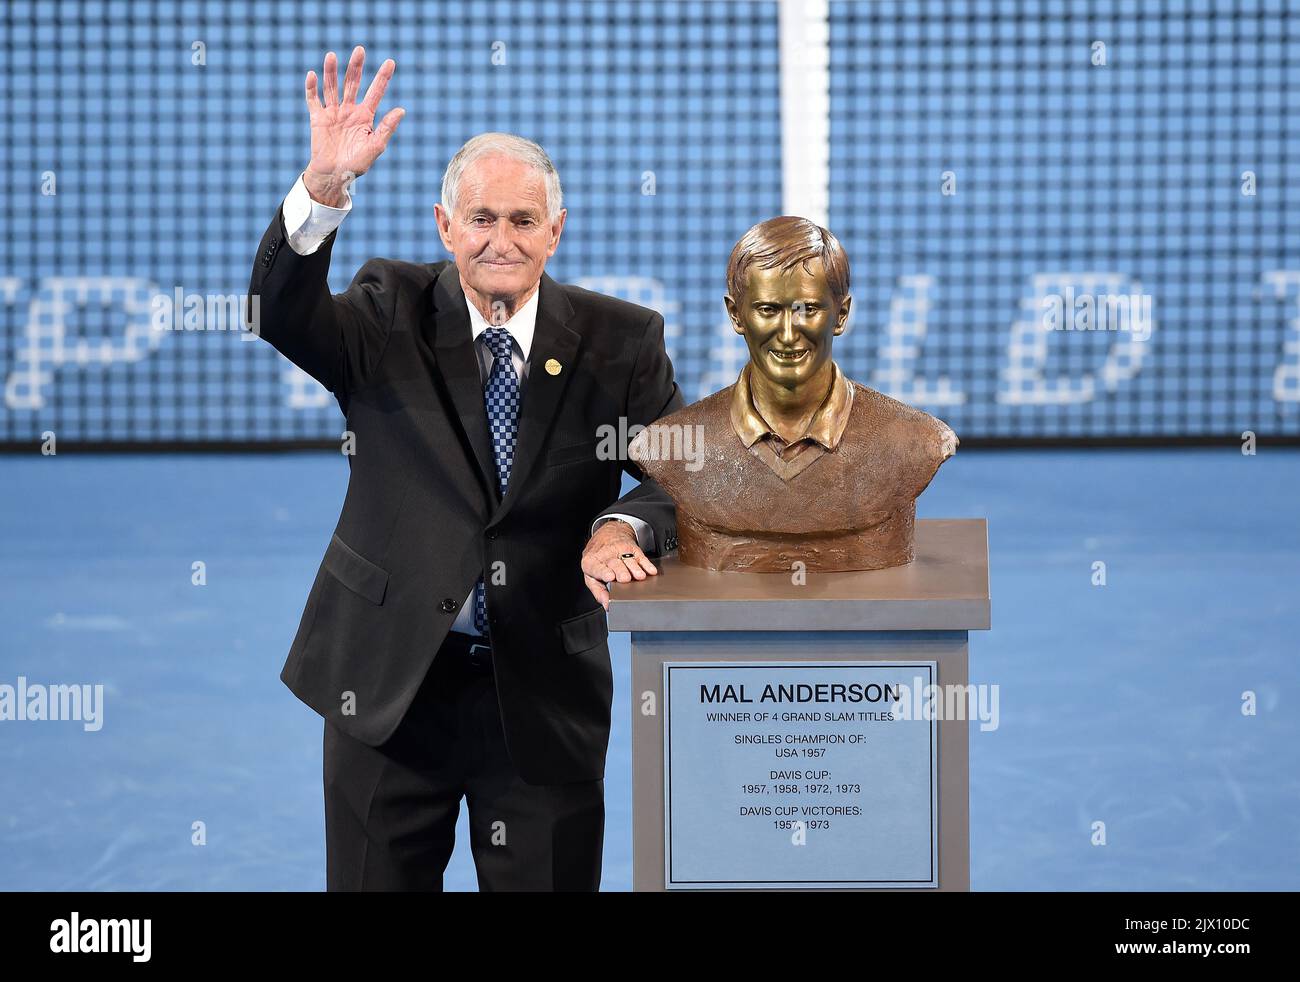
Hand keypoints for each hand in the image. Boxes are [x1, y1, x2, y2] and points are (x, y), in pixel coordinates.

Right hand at [303, 46, 403, 205]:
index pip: (375, 92)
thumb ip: (386, 128)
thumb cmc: (357, 165)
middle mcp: (349, 110)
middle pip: (353, 83)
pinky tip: (313, 75)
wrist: (335, 176)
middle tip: (360, 50)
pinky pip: (313, 100)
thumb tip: (402, 109)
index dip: (383, 77)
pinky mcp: (317, 118)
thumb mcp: (375, 147)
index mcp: (365, 116)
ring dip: (331, 71)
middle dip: (356, 67)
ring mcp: (333, 113)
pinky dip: (312, 88)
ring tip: (332, 55)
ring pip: (332, 87)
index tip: (391, 62)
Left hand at [581, 520, 658, 609]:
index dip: (604, 572)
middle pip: (615, 564)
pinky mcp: (632, 548)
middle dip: (621, 571)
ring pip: (629, 560)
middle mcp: (606, 555)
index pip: (598, 568)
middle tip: (625, 579)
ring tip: (640, 576)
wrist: (606, 536)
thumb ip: (598, 591)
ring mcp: (620, 550)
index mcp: (592, 562)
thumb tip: (607, 605)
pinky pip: (640, 556)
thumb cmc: (597, 560)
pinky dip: (646, 564)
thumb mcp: (591, 575)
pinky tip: (650, 570)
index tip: (610, 577)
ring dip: (635, 568)